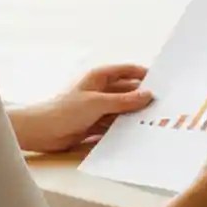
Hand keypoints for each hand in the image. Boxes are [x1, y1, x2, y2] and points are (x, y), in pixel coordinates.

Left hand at [9, 64, 153, 152]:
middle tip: (164, 106)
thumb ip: (123, 100)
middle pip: (127, 92)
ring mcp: (98, 109)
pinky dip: (124, 129)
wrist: (42, 132)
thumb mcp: (98, 103)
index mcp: (99, 77)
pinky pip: (114, 126)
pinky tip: (139, 136)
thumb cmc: (64, 110)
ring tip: (156, 123)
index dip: (144, 74)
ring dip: (134, 116)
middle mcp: (100, 91)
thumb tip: (147, 95)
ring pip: (122, 110)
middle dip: (142, 98)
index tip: (164, 82)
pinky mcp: (95, 125)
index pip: (127, 71)